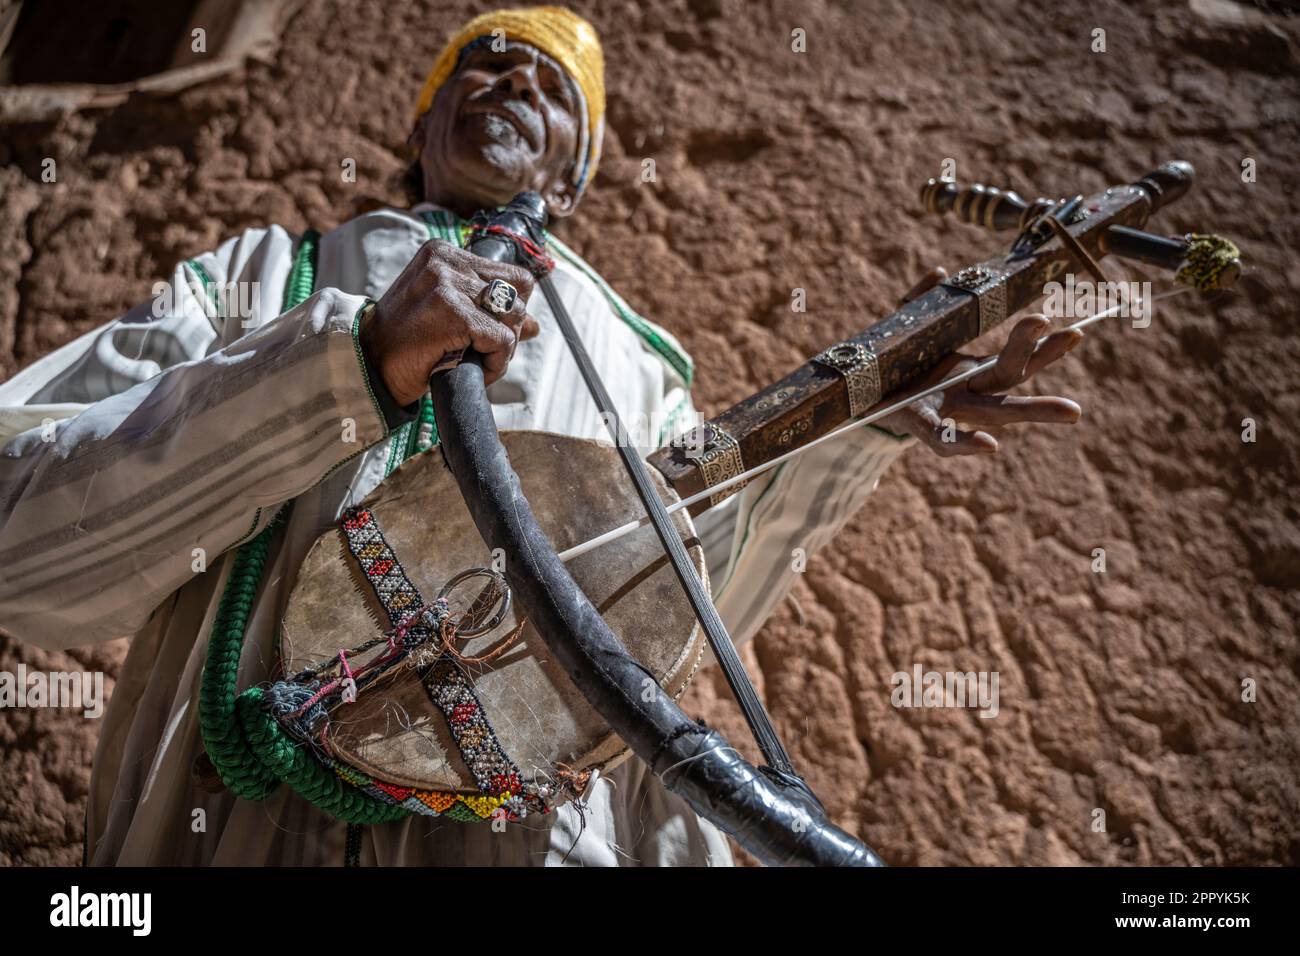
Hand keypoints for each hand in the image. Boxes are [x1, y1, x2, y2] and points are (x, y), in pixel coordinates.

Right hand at [360, 238, 539, 405]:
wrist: (370, 365)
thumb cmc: (407, 342)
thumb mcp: (448, 313)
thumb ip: (488, 310)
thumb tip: (534, 326)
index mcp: (444, 253)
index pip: (512, 275)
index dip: (512, 309)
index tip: (492, 331)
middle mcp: (447, 262)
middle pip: (518, 294)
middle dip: (510, 329)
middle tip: (485, 350)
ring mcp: (449, 285)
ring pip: (513, 318)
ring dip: (503, 348)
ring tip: (478, 360)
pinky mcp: (454, 314)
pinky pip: (502, 342)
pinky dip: (496, 363)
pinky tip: (474, 368)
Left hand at [877, 314, 1081, 456]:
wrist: (861, 404)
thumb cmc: (892, 368)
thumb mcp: (905, 328)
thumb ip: (920, 301)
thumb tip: (939, 274)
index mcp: (971, 371)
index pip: (1014, 358)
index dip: (1042, 345)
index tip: (1074, 330)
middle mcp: (968, 392)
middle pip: (1011, 376)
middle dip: (1043, 357)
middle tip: (1076, 334)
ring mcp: (948, 410)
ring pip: (995, 412)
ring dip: (1032, 410)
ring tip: (1072, 410)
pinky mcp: (919, 426)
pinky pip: (944, 438)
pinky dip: (964, 442)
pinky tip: (989, 446)